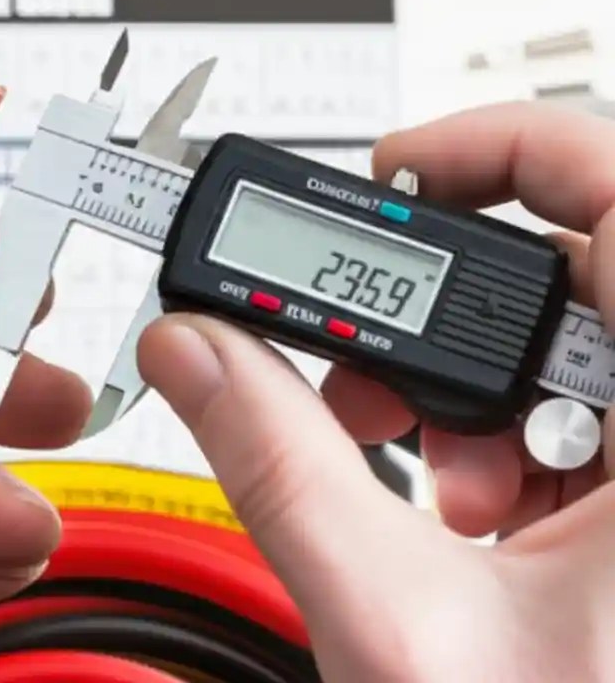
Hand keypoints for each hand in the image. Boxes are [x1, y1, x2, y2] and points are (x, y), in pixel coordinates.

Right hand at [140, 102, 614, 680]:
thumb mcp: (393, 623)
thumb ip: (277, 470)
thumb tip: (196, 354)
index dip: (502, 149)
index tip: (400, 177)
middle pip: (572, 277)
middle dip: (439, 317)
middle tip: (358, 373)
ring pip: (569, 352)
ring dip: (460, 393)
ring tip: (414, 479)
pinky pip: (580, 418)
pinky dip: (493, 441)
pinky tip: (460, 513)